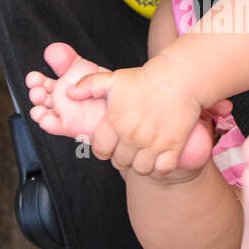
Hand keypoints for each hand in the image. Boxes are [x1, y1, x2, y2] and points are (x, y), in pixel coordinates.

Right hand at [26, 43, 111, 139]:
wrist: (122, 105)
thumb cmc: (106, 89)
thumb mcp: (88, 69)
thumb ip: (69, 59)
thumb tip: (53, 50)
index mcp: (63, 85)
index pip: (43, 82)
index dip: (36, 80)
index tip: (33, 77)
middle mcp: (62, 100)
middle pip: (41, 97)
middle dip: (35, 93)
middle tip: (37, 90)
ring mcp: (65, 114)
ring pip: (44, 112)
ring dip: (38, 110)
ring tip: (40, 106)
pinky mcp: (71, 126)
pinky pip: (56, 126)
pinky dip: (48, 123)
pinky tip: (46, 118)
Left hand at [64, 52, 219, 174]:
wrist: (178, 78)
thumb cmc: (145, 79)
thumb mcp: (113, 79)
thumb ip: (88, 86)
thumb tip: (69, 93)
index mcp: (114, 121)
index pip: (100, 151)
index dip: (104, 150)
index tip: (111, 144)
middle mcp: (131, 135)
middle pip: (120, 162)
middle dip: (122, 157)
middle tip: (129, 149)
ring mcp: (152, 142)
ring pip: (140, 169)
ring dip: (140, 165)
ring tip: (144, 155)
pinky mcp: (173, 145)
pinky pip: (162, 169)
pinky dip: (160, 168)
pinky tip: (160, 159)